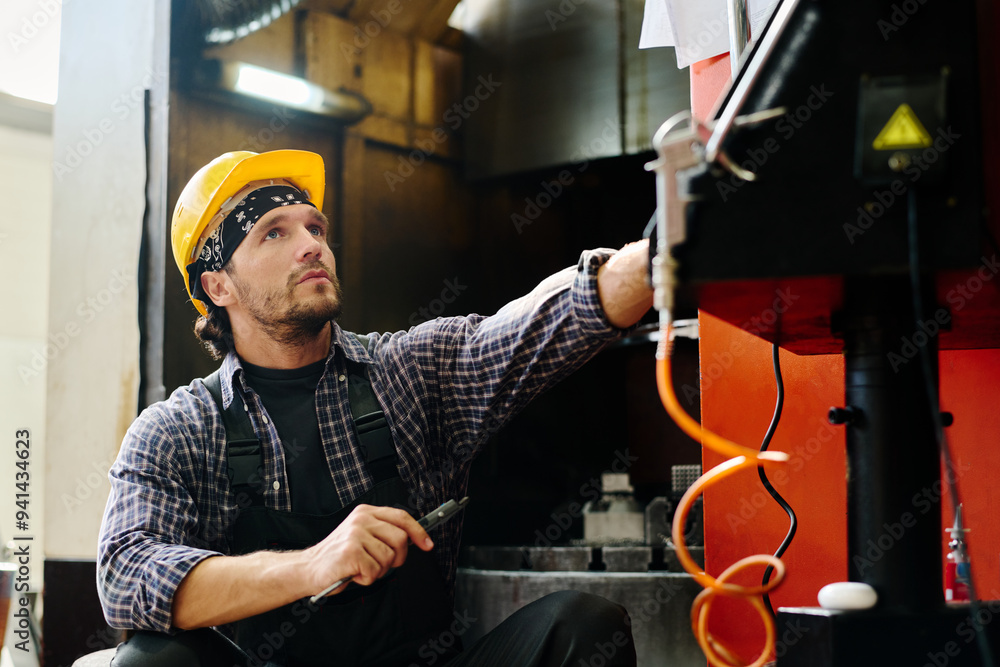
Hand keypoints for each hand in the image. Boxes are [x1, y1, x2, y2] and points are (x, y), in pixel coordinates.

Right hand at [303, 504, 433, 595]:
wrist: (310, 569)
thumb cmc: (339, 558)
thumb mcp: (363, 538)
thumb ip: (384, 534)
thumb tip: (414, 539)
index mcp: (366, 513)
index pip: (401, 517)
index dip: (418, 532)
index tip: (427, 544)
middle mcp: (361, 519)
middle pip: (400, 539)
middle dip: (396, 558)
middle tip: (380, 565)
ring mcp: (355, 534)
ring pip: (388, 558)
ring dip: (378, 571)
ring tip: (361, 568)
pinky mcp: (350, 551)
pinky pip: (374, 571)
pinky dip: (366, 579)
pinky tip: (353, 573)